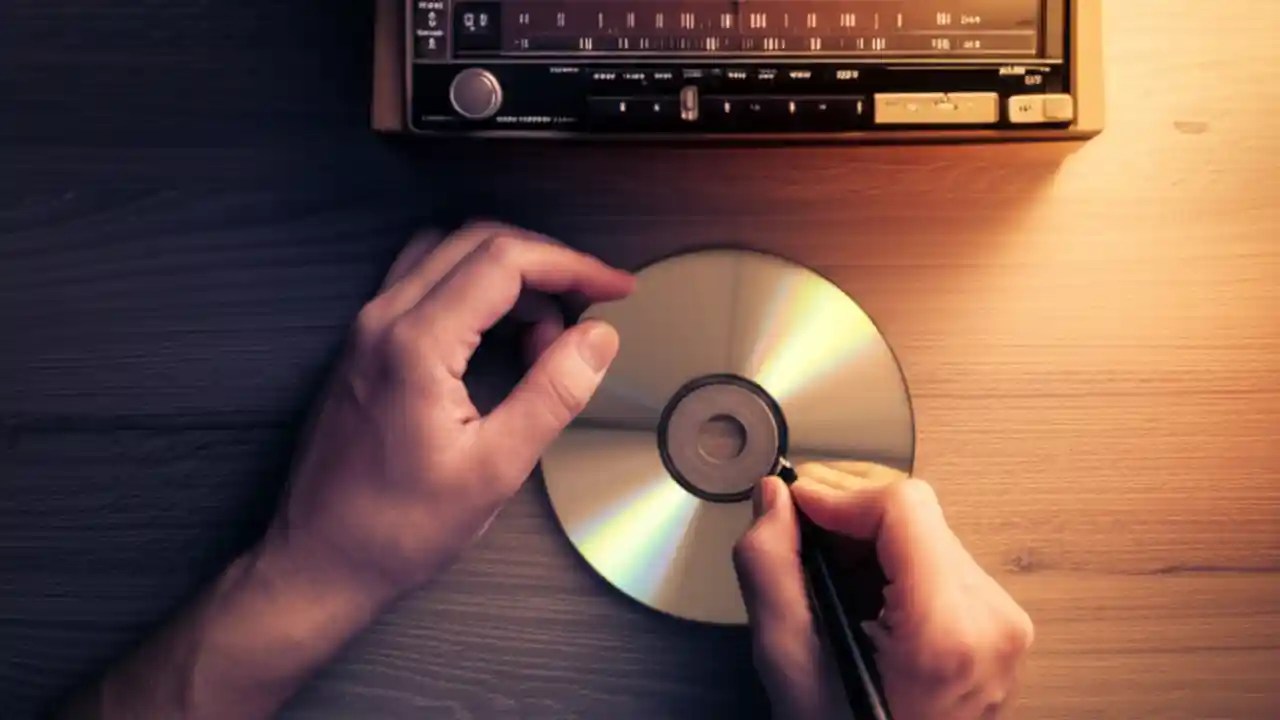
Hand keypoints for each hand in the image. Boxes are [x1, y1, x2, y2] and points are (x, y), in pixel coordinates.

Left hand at [266, 223, 634, 602]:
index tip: (616, 287)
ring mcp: (367, 328)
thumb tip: (598, 338)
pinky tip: (503, 338)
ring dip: (509, 272)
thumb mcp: (494, 469)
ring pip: (449, 254)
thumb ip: (552, 394)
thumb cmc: (397, 528)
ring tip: (548, 331)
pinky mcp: (365, 345)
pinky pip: (426, 283)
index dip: (571, 264)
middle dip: (546, 261)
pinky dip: (475, 289)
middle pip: (477, 241)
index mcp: (415, 343)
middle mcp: (383, 319)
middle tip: (592, 302)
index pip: (505, 260)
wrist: (319, 561)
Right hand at [732, 463, 1033, 719]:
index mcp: (947, 631)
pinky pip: (940, 558)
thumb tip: (773, 501)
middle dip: (846, 509)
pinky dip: (890, 558)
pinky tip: (855, 586)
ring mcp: (1002, 624)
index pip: (903, 506)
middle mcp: (990, 620)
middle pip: (916, 512)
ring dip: (866, 533)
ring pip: (926, 529)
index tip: (795, 500)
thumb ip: (772, 570)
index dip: (838, 491)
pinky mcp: (997, 625)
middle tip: (795, 525)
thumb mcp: (791, 664)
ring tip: (822, 566)